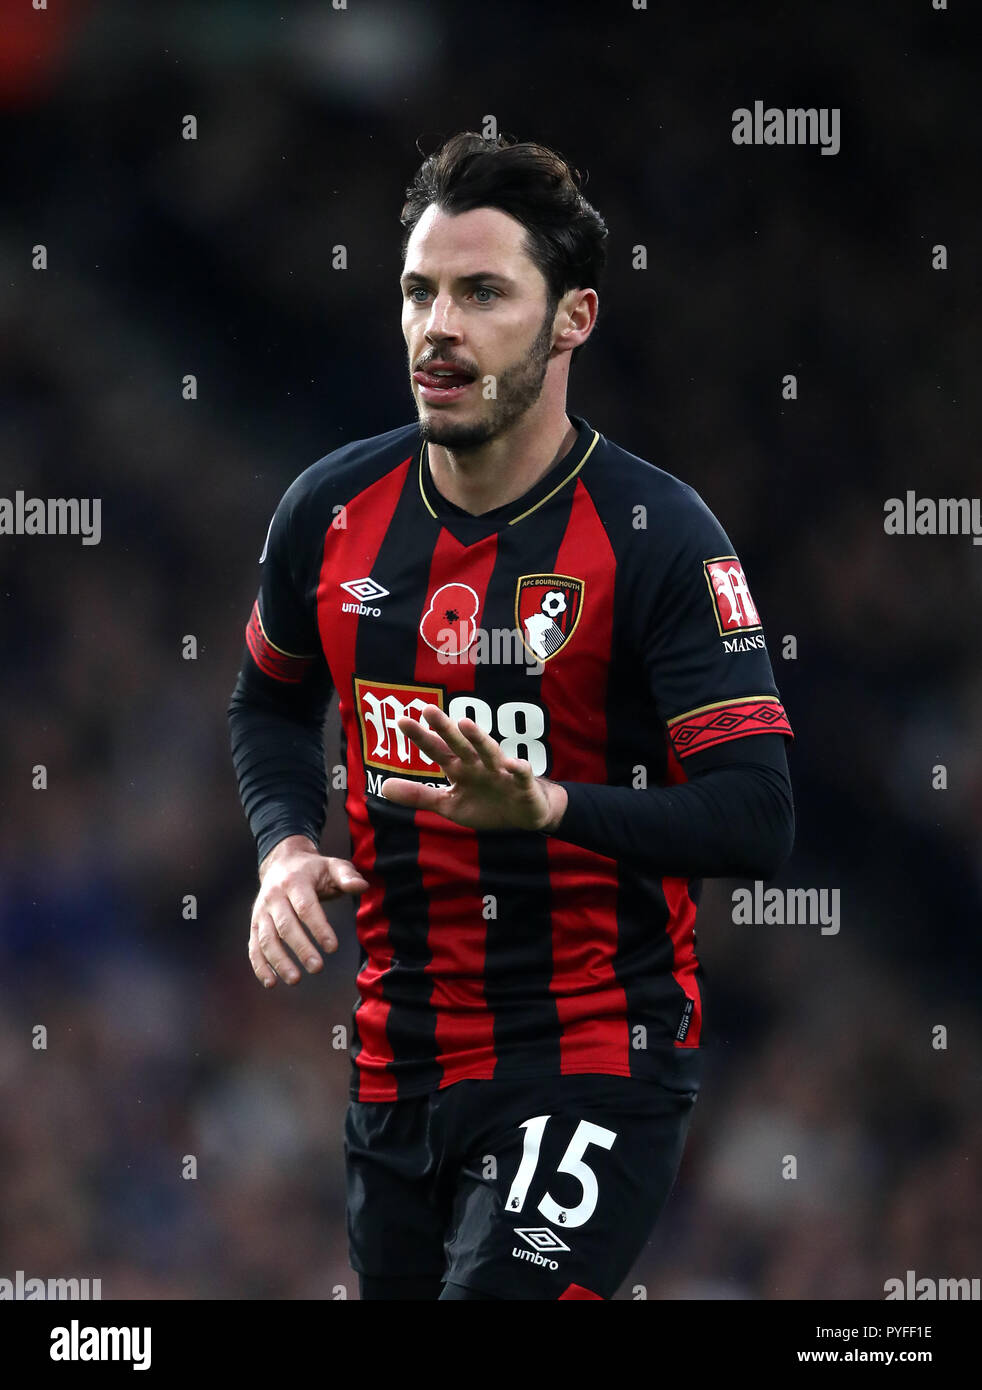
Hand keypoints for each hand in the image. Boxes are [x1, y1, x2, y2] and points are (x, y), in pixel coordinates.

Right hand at [249, 835, 368, 987]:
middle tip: (318, 968)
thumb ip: (348, 876)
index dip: (319, 928)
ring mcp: (261, 912)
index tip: (333, 948)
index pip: (306, 907)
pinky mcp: (254, 925)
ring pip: (266, 939)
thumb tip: (362, 887)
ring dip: (279, 961)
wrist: (281, 863)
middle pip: (285, 925)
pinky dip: (260, 966)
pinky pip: (254, 947)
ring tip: (296, 980)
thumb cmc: (313, 870)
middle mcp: (273, 897)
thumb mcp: (332, 866)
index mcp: (294, 882)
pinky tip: (271, 982)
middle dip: (301, 948)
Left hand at [379, 704, 567, 831]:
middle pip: (459, 744)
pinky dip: (518, 769)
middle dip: (445, 728)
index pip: (437, 749)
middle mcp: (478, 764)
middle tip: (428, 710)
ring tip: (466, 725)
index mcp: (460, 768)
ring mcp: (501, 772)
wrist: (525, 815)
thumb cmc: (486, 804)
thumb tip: (382, 788)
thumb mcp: (448, 804)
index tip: (401, 720)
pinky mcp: (523, 784)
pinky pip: (521, 775)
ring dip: (478, 739)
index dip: (421, 737)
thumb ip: (418, 796)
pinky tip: (513, 765)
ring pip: (489, 752)